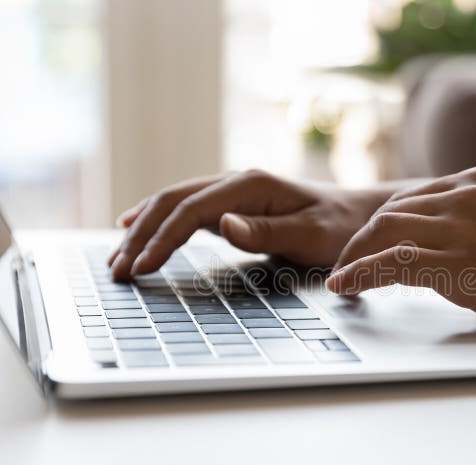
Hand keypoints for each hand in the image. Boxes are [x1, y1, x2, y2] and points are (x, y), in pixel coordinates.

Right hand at [108, 169, 391, 279]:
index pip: (190, 211)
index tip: (140, 268)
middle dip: (139, 235)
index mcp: (250, 186)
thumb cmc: (340, 230)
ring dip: (141, 229)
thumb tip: (224, 226)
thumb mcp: (312, 236)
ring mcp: (230, 192)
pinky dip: (156, 222)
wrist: (358, 216)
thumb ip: (268, 233)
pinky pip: (184, 210)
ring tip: (116, 259)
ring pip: (172, 203)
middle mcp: (234, 182)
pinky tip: (135, 229)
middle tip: (116, 271)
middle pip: (171, 202)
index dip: (160, 239)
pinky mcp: (231, 205)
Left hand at [327, 167, 475, 352]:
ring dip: (354, 259)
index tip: (361, 249)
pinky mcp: (463, 262)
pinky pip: (394, 264)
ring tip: (342, 281)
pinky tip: (345, 287)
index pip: (406, 199)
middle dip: (359, 243)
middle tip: (345, 269)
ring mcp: (464, 226)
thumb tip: (426, 248)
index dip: (375, 228)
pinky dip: (361, 274)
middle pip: (387, 212)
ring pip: (384, 232)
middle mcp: (466, 195)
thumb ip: (468, 224)